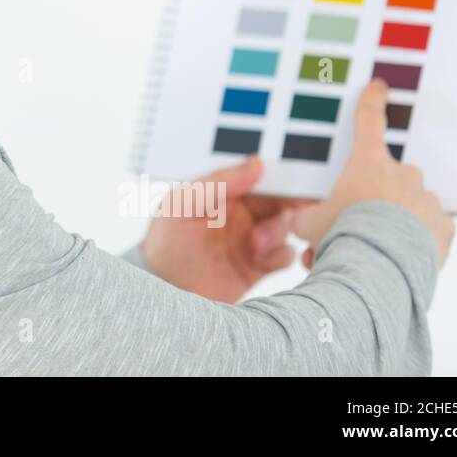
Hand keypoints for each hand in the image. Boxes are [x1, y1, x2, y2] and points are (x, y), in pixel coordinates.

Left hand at [140, 154, 312, 302]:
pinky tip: (261, 260)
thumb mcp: (183, 206)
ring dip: (278, 231)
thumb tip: (255, 164)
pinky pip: (285, 254)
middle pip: (277, 199)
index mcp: (220, 192)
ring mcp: (250, 238)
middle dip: (286, 204)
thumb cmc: (164, 245)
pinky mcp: (258, 265)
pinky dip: (281, 254)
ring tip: (257, 244)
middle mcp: (239, 213)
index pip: (256, 176)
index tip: (294, 178)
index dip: (277, 176)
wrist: (163, 292)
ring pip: (284, 225)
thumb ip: (218, 183)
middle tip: (290, 209)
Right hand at [291, 78, 453, 268]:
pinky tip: (396, 259)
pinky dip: (414, 242)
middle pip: (386, 180)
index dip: (371, 102)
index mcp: (368, 164)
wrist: (379, 265)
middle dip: (371, 202)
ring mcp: (426, 200)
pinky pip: (428, 231)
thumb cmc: (343, 236)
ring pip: (407, 208)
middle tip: (353, 230)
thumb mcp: (310, 225)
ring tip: (372, 255)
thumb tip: (300, 222)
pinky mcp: (443, 228)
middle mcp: (402, 175)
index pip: (368, 122)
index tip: (378, 87)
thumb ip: (306, 218)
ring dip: (392, 225)